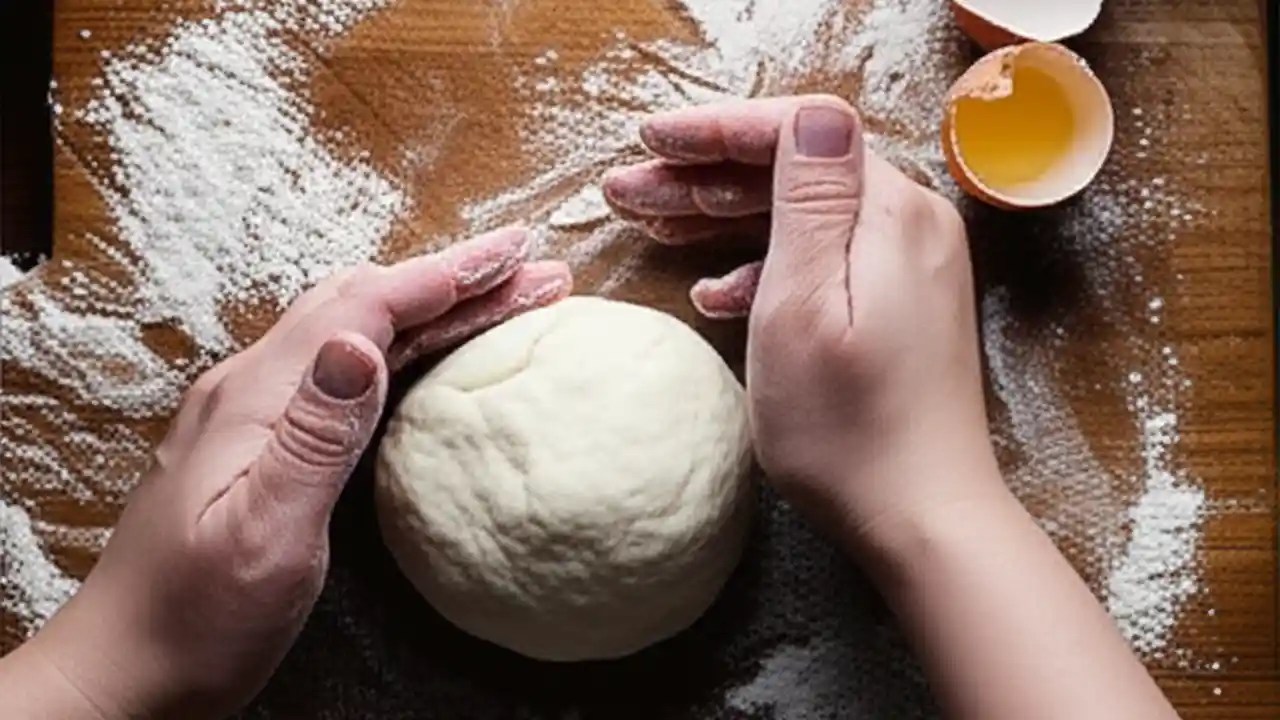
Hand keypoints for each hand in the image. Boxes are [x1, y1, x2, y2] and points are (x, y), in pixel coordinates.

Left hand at [9, 228, 570, 718]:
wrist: (124, 669)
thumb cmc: (194, 620)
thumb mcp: (263, 538)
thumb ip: (313, 439)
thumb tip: (359, 346)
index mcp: (257, 397)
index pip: (363, 307)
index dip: (444, 276)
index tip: (513, 256)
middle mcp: (252, 386)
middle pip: (364, 303)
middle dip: (451, 279)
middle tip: (528, 267)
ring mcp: (255, 410)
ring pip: (356, 330)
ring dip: (432, 306)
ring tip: (501, 297)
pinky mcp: (262, 437)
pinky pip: (342, 367)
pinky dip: (402, 345)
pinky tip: (429, 351)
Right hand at [604, 96, 1004, 556]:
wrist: (922, 518)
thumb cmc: (849, 427)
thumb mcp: (803, 304)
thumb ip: (808, 200)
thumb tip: (813, 114)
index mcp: (890, 213)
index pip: (799, 131)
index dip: (716, 130)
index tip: (651, 139)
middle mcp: (909, 226)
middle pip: (795, 171)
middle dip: (705, 175)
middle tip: (628, 188)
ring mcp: (907, 268)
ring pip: (801, 217)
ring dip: (723, 218)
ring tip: (652, 225)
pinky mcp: (897, 307)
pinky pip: (820, 263)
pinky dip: (762, 267)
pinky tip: (715, 292)